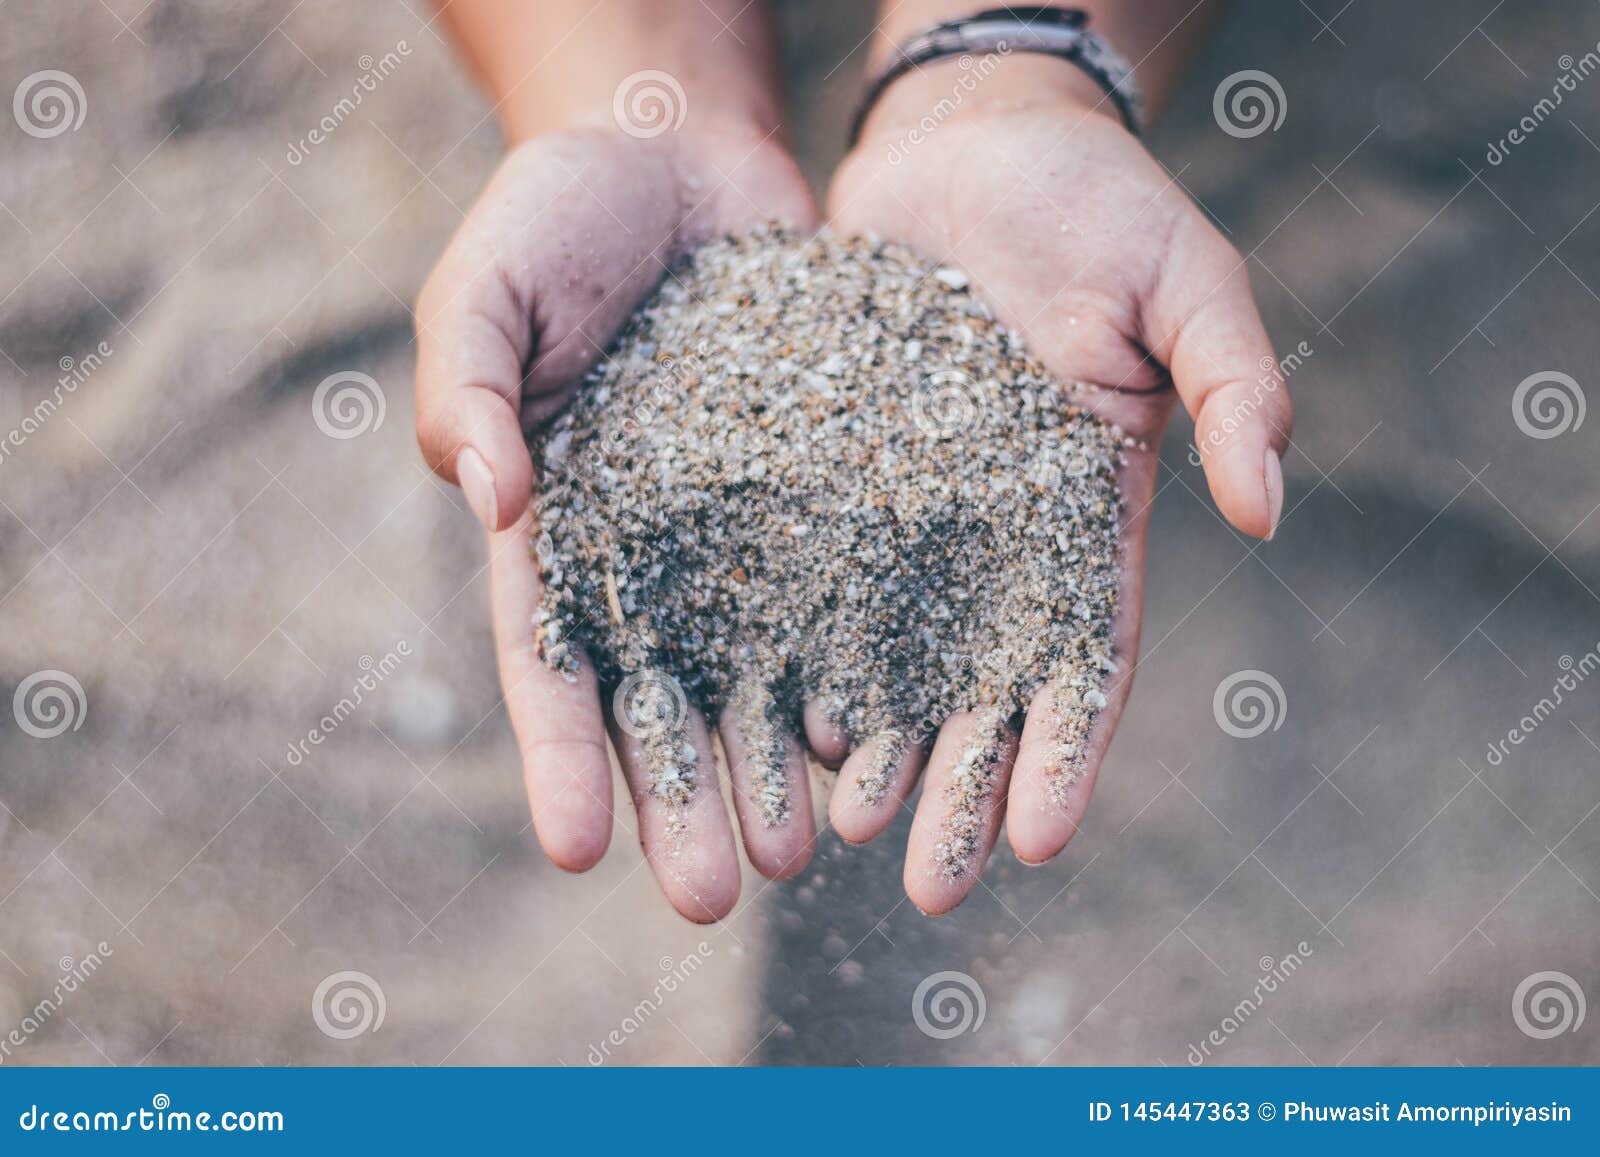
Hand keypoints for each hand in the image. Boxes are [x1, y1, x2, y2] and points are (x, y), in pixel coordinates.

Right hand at [414, 125, 817, 920]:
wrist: (682, 157)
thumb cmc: (559, 214)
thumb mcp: (487, 286)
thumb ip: (469, 389)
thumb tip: (493, 502)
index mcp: (553, 526)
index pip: (548, 660)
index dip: (560, 753)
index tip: (575, 846)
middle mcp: (650, 553)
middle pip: (662, 697)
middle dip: (683, 799)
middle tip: (718, 896)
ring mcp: (739, 531)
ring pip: (759, 671)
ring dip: (776, 767)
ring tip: (809, 855)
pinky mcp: (823, 493)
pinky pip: (843, 588)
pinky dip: (858, 663)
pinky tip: (883, 738)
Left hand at [826, 56, 1292, 913]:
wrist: (972, 137)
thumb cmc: (1099, 203)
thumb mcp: (1188, 283)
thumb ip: (1234, 388)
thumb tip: (1270, 511)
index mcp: (1089, 514)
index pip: (1085, 656)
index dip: (1064, 750)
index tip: (1039, 837)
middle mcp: (994, 535)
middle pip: (978, 686)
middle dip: (958, 786)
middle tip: (925, 884)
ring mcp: (906, 508)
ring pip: (884, 650)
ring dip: (868, 744)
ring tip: (833, 826)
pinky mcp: (828, 468)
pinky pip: (806, 569)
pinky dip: (791, 643)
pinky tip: (768, 712)